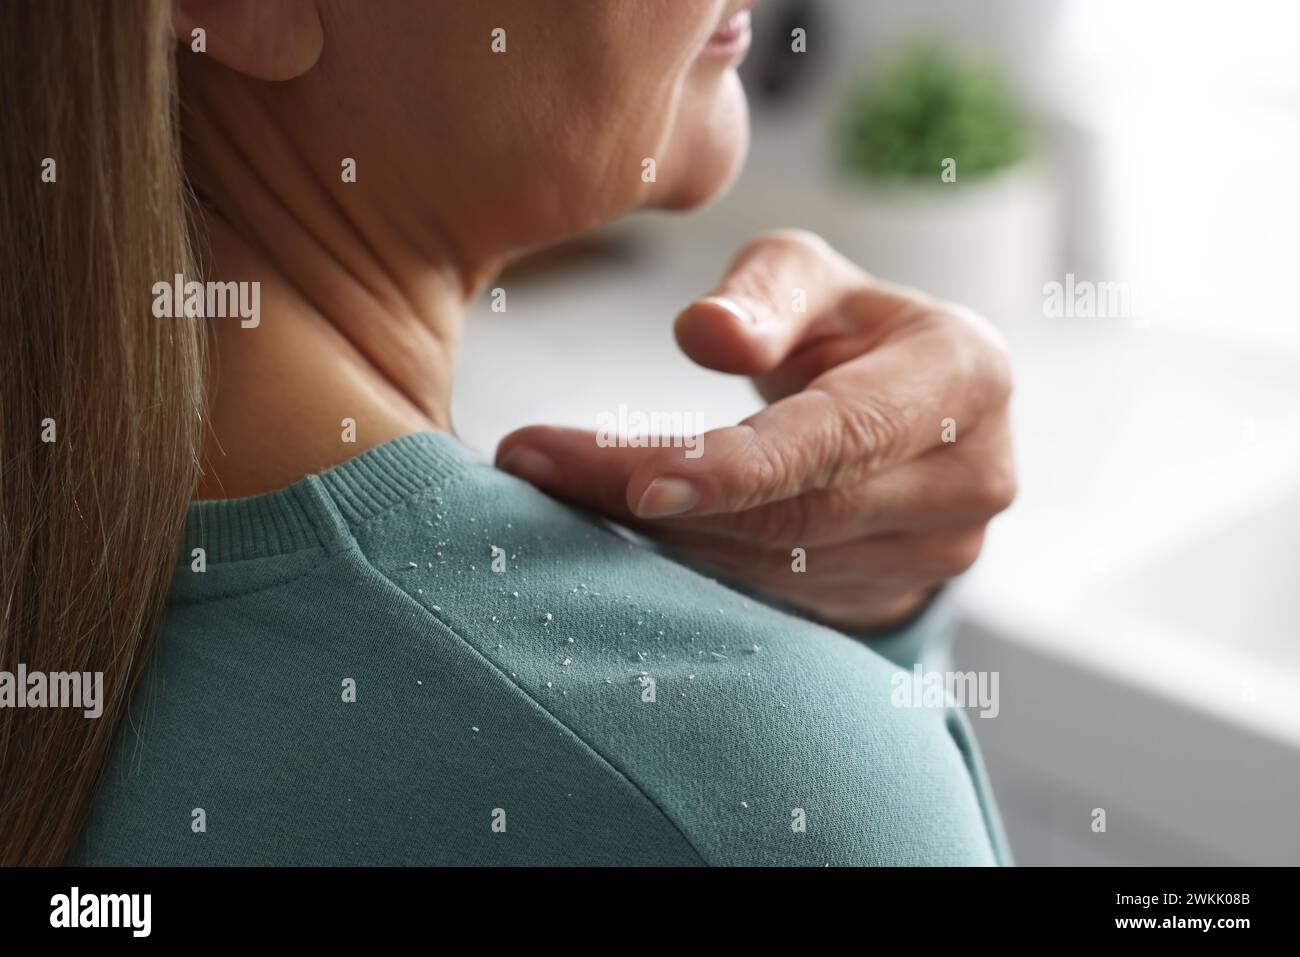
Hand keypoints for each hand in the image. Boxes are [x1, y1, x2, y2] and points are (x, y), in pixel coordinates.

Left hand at [496, 229, 1015, 630]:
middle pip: (797, 511)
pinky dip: (695, 561)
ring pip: (778, 563)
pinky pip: (779, 590)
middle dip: (656, 499)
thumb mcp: (812, 279)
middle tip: (536, 468)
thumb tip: (703, 334)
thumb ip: (763, 294)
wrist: (922, 412)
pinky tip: (620, 529)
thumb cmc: (854, 325)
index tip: (639, 485)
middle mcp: (971, 475)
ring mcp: (943, 549)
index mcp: (964, 377)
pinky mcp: (900, 591)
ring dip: (661, 536)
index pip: (842, 435)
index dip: (740, 466)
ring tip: (554, 487)